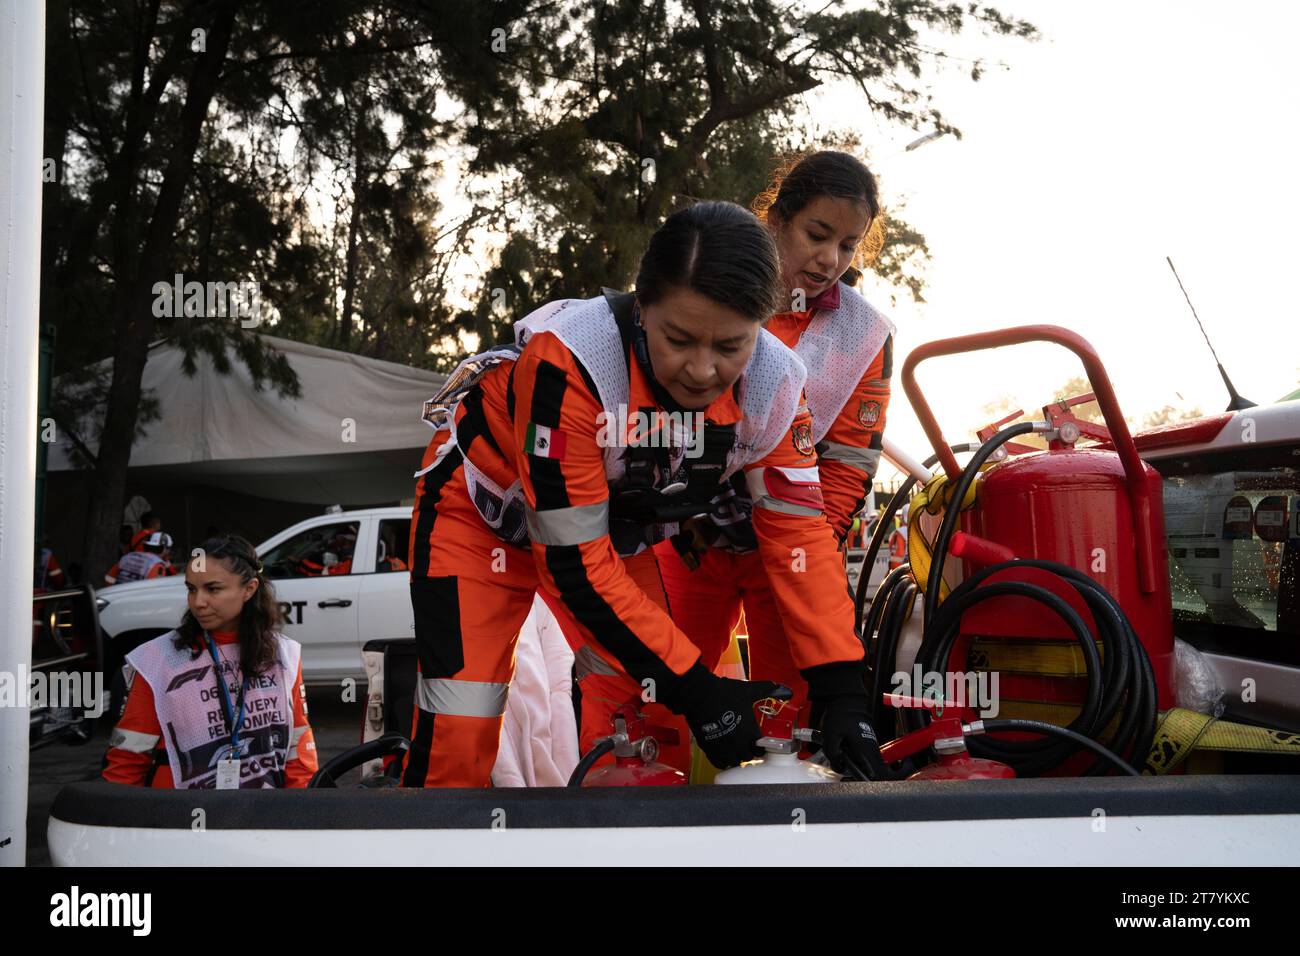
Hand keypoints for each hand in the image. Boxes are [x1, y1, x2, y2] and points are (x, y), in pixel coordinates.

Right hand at [672, 664, 791, 768]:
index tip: (757, 742)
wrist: (700, 695)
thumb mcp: (749, 690)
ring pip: (733, 762)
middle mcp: (738, 743)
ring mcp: (723, 748)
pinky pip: (718, 763)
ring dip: (735, 757)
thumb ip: (767, 690)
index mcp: (750, 732)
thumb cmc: (725, 693)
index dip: (759, 746)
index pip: (760, 750)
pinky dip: (722, 760)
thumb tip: (785, 690)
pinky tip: (722, 752)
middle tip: (745, 744)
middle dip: (747, 751)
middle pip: (747, 757)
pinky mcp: (709, 748)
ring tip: (733, 749)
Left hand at [804, 661, 891, 779]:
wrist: (845, 697)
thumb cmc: (840, 714)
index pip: (873, 773)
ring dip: (854, 760)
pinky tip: (843, 745)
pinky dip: (853, 752)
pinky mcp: (866, 737)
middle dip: (856, 770)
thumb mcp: (830, 738)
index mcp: (865, 749)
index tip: (856, 781)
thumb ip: (834, 756)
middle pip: (869, 768)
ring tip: (842, 752)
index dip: (865, 780)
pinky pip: (862, 751)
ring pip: (865, 760)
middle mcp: (872, 747)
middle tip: (843, 764)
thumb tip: (839, 767)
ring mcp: (870, 741)